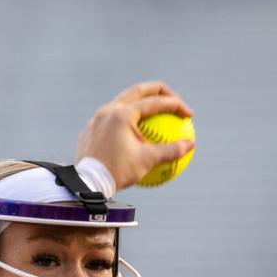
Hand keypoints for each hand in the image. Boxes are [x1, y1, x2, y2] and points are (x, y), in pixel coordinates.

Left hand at [76, 81, 194, 190]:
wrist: (86, 185)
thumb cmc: (116, 172)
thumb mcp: (147, 161)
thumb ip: (170, 150)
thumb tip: (190, 145)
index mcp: (122, 113)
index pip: (155, 102)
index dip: (175, 105)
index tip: (187, 115)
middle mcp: (107, 110)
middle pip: (138, 91)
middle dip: (159, 92)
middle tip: (173, 100)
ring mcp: (96, 119)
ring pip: (122, 102)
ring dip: (140, 103)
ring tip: (154, 112)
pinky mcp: (89, 130)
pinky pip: (110, 119)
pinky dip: (124, 120)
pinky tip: (133, 131)